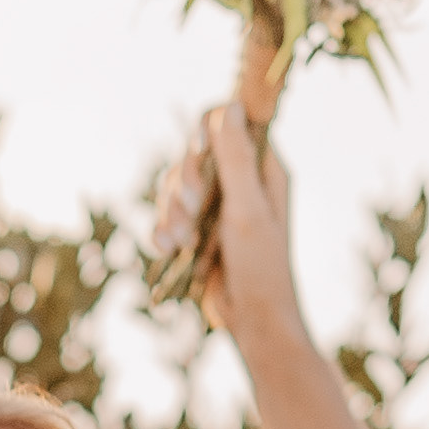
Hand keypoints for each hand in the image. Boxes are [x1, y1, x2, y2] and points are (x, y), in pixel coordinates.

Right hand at [195, 89, 314, 371]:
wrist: (254, 321)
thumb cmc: (262, 267)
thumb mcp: (248, 209)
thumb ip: (236, 159)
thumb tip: (229, 107)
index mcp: (263, 167)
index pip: (229, 122)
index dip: (207, 130)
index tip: (199, 151)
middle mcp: (240, 180)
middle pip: (194, 152)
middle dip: (183, 181)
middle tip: (190, 207)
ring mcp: (217, 205)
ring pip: (176, 184)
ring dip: (171, 210)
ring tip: (180, 241)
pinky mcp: (198, 229)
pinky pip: (168, 214)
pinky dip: (164, 229)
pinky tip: (168, 248)